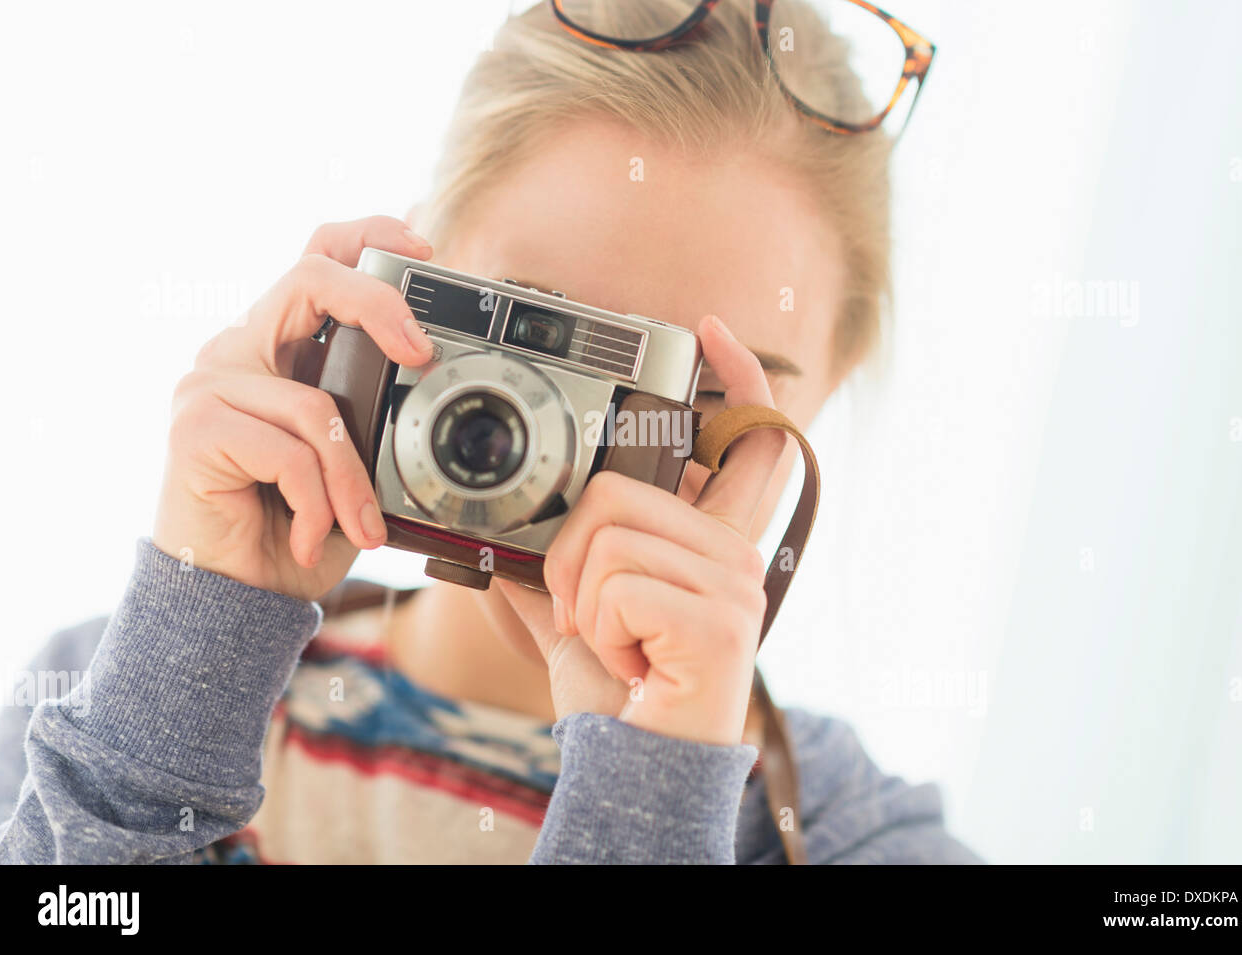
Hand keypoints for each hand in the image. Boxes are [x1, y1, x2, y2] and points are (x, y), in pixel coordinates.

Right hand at [152, 216, 435, 600]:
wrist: (237, 596)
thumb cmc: (295, 526)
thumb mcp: (352, 460)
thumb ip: (371, 412)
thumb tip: (432, 374)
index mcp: (277, 350)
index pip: (314, 260)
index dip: (367, 237)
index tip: (422, 249)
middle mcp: (237, 353)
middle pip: (308, 278)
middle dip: (378, 303)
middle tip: (419, 352)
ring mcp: (208, 385)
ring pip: (317, 403)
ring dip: (353, 480)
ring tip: (358, 525)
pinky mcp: (195, 427)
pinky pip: (290, 452)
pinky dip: (317, 503)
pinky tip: (307, 537)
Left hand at [497, 314, 786, 745]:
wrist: (639, 766)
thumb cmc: (619, 694)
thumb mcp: (578, 617)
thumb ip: (552, 568)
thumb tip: (496, 538)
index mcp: (713, 542)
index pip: (746, 442)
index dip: (735, 379)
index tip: (711, 330)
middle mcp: (736, 554)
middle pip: (621, 489)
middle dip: (572, 552)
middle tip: (586, 610)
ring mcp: (732, 585)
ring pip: (607, 537)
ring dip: (581, 601)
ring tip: (612, 643)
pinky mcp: (717, 621)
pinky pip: (616, 586)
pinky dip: (598, 632)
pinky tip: (630, 664)